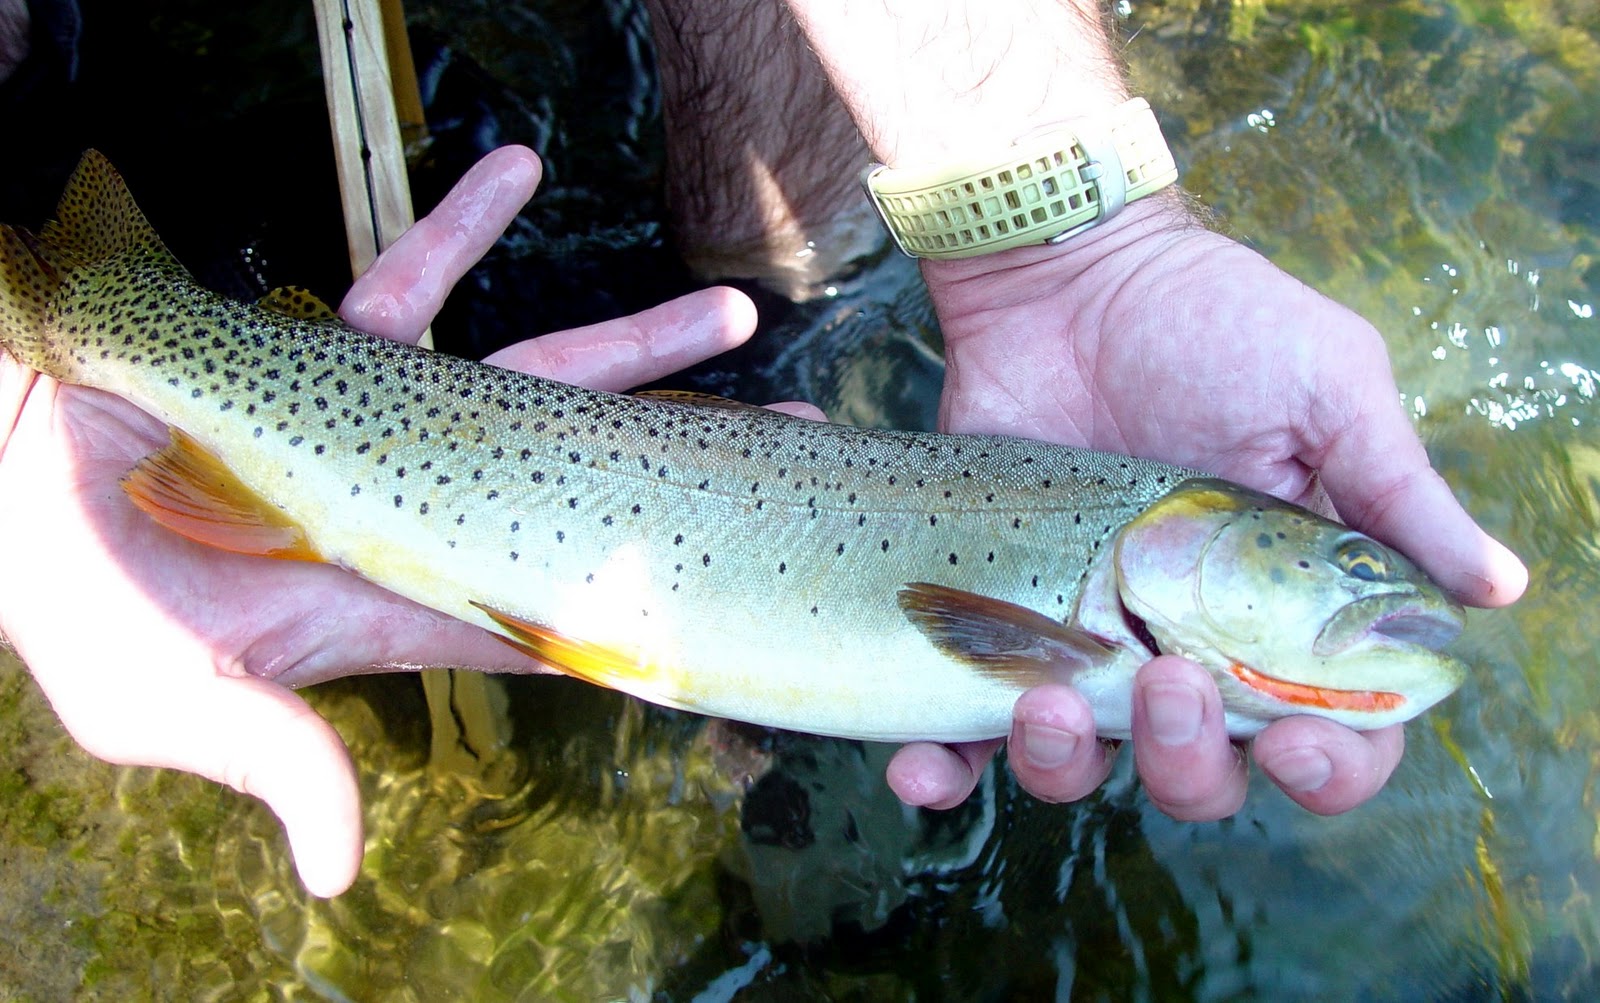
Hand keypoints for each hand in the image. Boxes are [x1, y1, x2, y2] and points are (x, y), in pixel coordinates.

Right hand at [0, 146, 758, 895]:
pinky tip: (516, 172)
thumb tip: (340, 872)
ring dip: (632, 346)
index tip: (745, 582)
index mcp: (400, 599)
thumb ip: (272, 759)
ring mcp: (388, 429)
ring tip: (732, 315)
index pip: (552, 606)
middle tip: (798, 438)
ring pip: (536, 379)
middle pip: (590, 486)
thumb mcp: (163, 701)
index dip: (647, 599)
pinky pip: (413, 279)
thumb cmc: (69, 601)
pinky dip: (462, 226)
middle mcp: (422, 512)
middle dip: (691, 464)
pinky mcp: (331, 357)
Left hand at [886, 197, 1527, 817]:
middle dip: (1190, 761)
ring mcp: (1082, 636)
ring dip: (1067, 767)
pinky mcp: (994, 617)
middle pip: (1204, 770)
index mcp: (1283, 606)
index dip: (1329, 762)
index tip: (1296, 740)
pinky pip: (963, 724)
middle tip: (1166, 680)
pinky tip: (921, 771)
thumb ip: (1397, 495)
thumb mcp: (1327, 389)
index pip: (1332, 728)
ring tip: (1046, 701)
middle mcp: (1185, 640)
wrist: (1065, 272)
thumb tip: (1500, 591)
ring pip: (1085, 765)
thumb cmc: (1212, 319)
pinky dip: (942, 766)